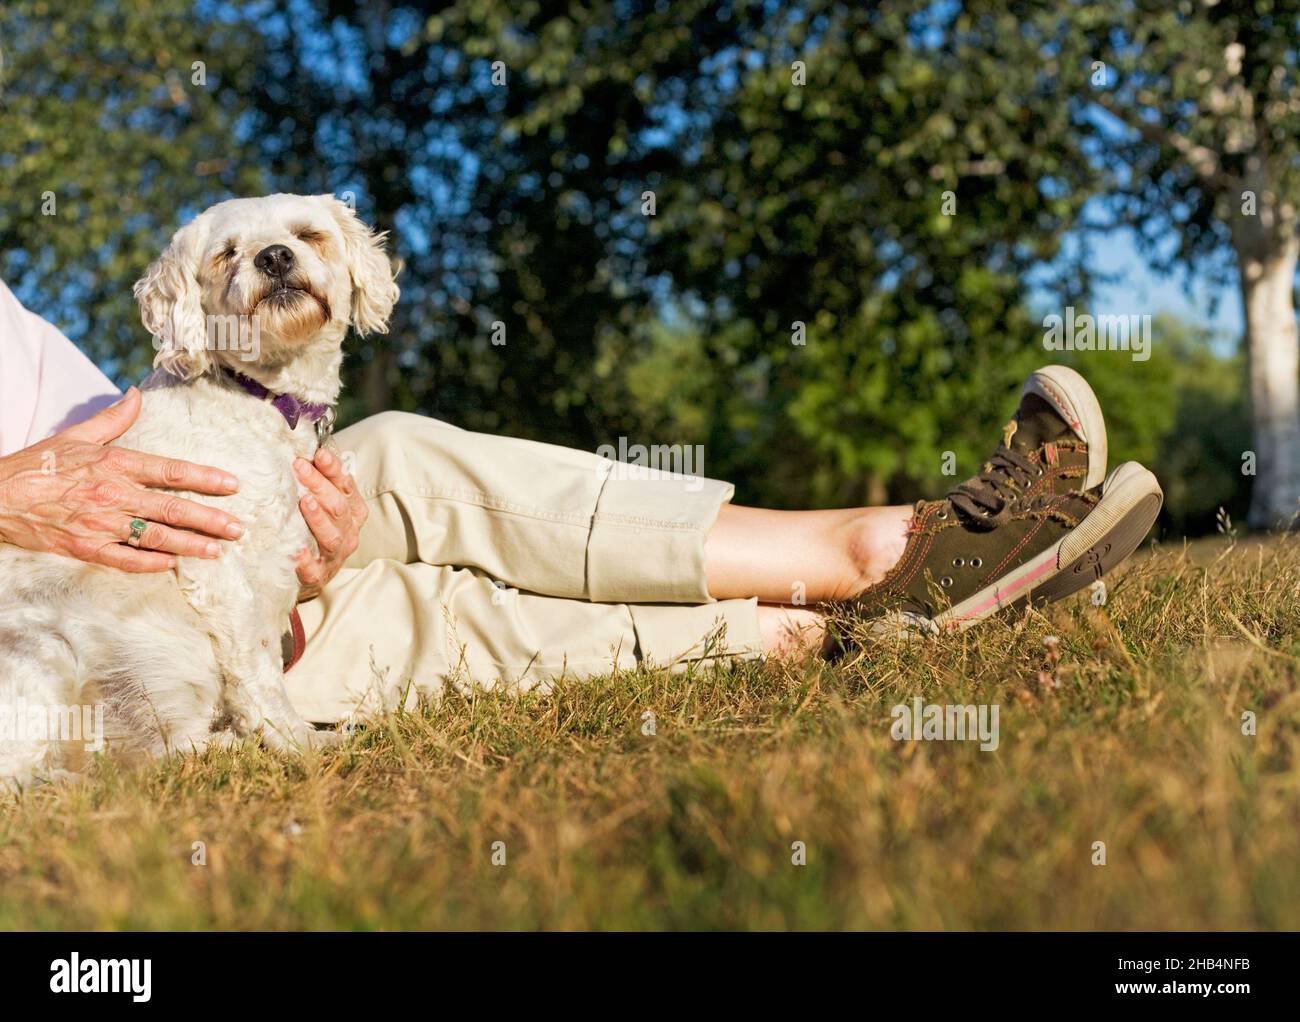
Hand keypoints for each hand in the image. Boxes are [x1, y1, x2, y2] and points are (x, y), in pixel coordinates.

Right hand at [0, 388, 243, 570]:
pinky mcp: (85, 548)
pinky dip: (151, 563)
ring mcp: (100, 524)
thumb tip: (137, 395)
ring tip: (217, 550)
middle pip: (173, 509)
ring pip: (156, 537)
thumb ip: (114, 419)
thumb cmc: (38, 464)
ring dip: (190, 545)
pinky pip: (125, 559)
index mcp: (115, 465)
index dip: (207, 479)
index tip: (233, 486)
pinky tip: (173, 565)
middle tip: (238, 529)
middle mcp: (113, 495)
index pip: (172, 471)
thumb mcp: (77, 434)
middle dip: (210, 520)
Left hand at [293, 447, 367, 601]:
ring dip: (318, 518)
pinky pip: (313, 569)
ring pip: (331, 535)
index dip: (333, 469)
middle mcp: (348, 531)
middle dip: (319, 485)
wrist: (311, 575)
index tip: (318, 454)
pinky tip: (296, 550)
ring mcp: (335, 554)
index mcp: (352, 511)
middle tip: (299, 467)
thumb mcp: (323, 504)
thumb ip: (319, 482)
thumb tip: (304, 452)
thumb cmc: (314, 531)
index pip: (346, 485)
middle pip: (338, 506)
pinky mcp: (318, 575)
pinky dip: (305, 560)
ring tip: (304, 502)